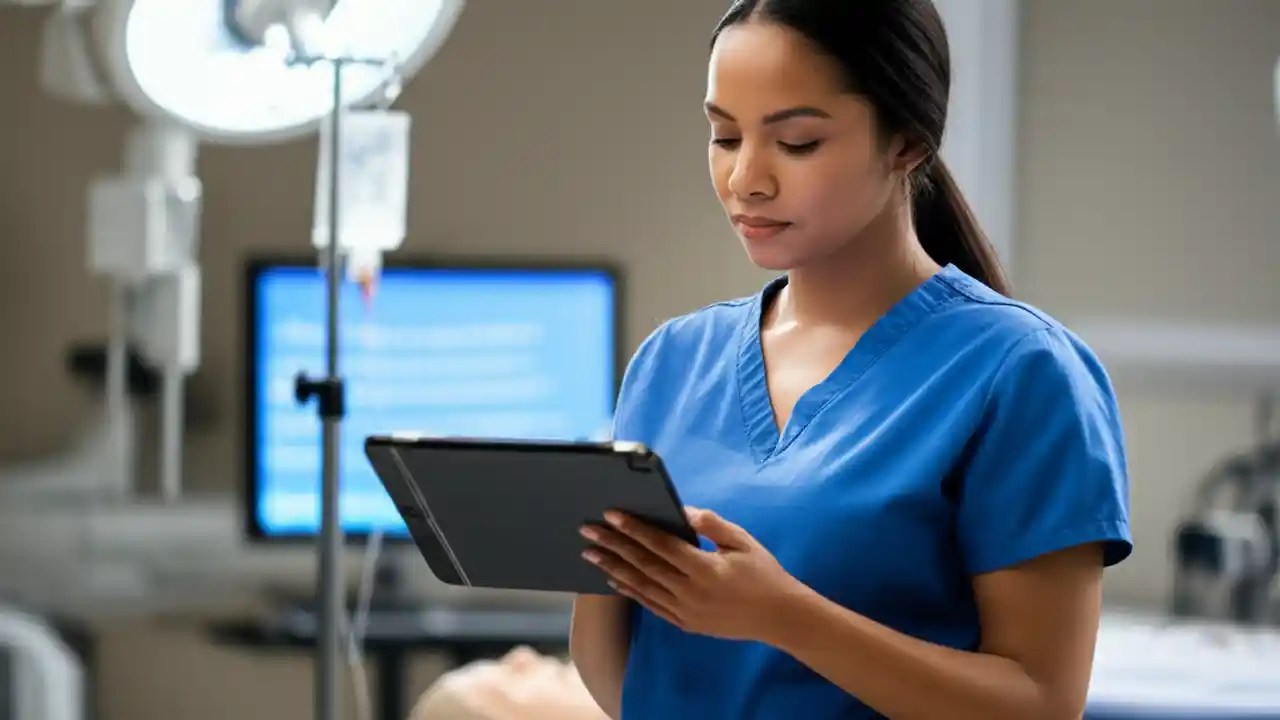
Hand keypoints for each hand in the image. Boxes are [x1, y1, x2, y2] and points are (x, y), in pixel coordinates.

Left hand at [579, 507, 801, 642]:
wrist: (779, 617)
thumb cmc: (763, 573)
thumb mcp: (742, 541)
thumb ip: (710, 524)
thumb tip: (682, 511)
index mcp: (705, 569)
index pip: (660, 544)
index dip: (634, 528)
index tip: (611, 514)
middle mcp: (690, 592)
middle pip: (644, 565)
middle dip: (613, 546)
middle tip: (588, 531)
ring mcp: (686, 611)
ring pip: (642, 587)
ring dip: (614, 569)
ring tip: (591, 555)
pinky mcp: (686, 623)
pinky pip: (652, 606)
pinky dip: (632, 592)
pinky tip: (615, 581)